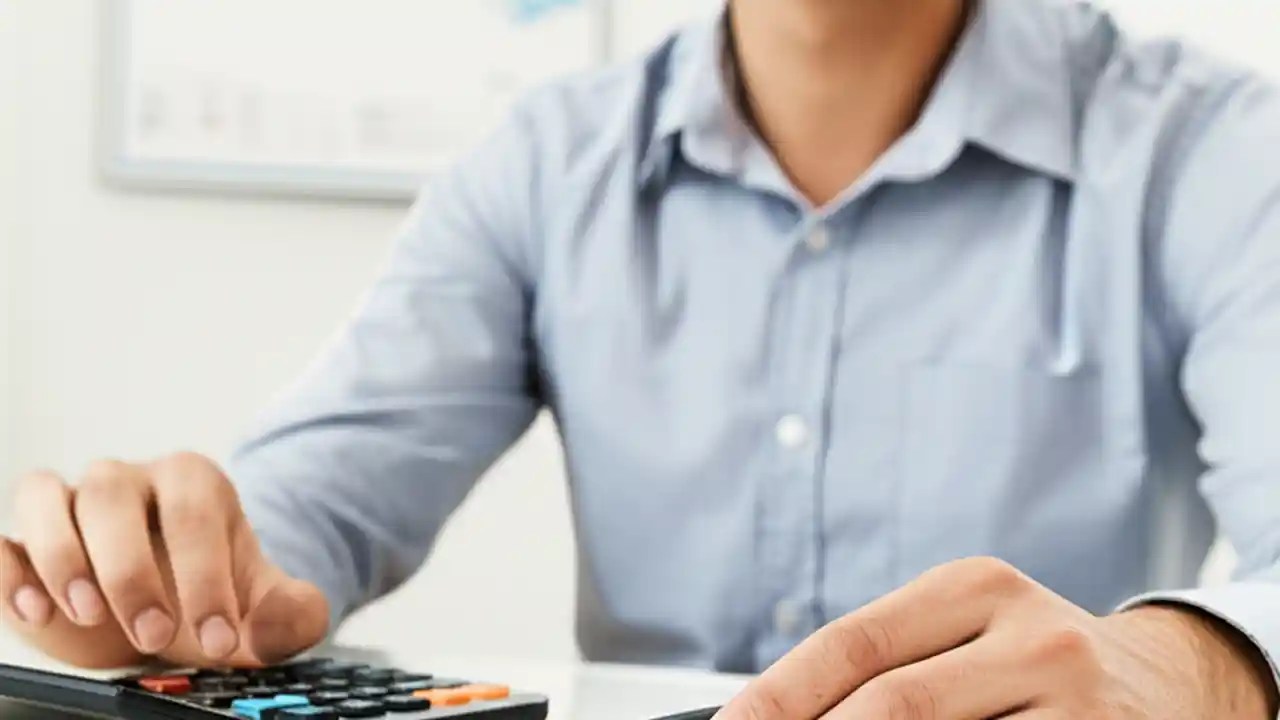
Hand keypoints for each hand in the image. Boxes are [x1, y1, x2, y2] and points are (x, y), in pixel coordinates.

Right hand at [1, 453, 328, 668]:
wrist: (170, 614)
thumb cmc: (213, 600)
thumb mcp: (264, 609)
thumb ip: (291, 613)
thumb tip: (276, 619)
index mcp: (193, 483)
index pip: (194, 514)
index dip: (206, 578)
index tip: (218, 638)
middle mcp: (130, 481)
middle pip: (113, 496)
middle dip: (132, 572)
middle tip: (154, 634)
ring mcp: (73, 503)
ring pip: (47, 497)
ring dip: (62, 557)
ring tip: (88, 614)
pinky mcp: (29, 538)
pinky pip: (5, 534)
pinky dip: (11, 568)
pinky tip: (35, 611)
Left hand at [717, 557, 1276, 718]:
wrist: (1173, 685)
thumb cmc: (1035, 666)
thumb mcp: (966, 638)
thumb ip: (886, 668)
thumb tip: (777, 714)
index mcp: (974, 586)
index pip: (852, 644)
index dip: (778, 696)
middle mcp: (1032, 633)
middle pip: (893, 704)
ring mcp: (1078, 697)